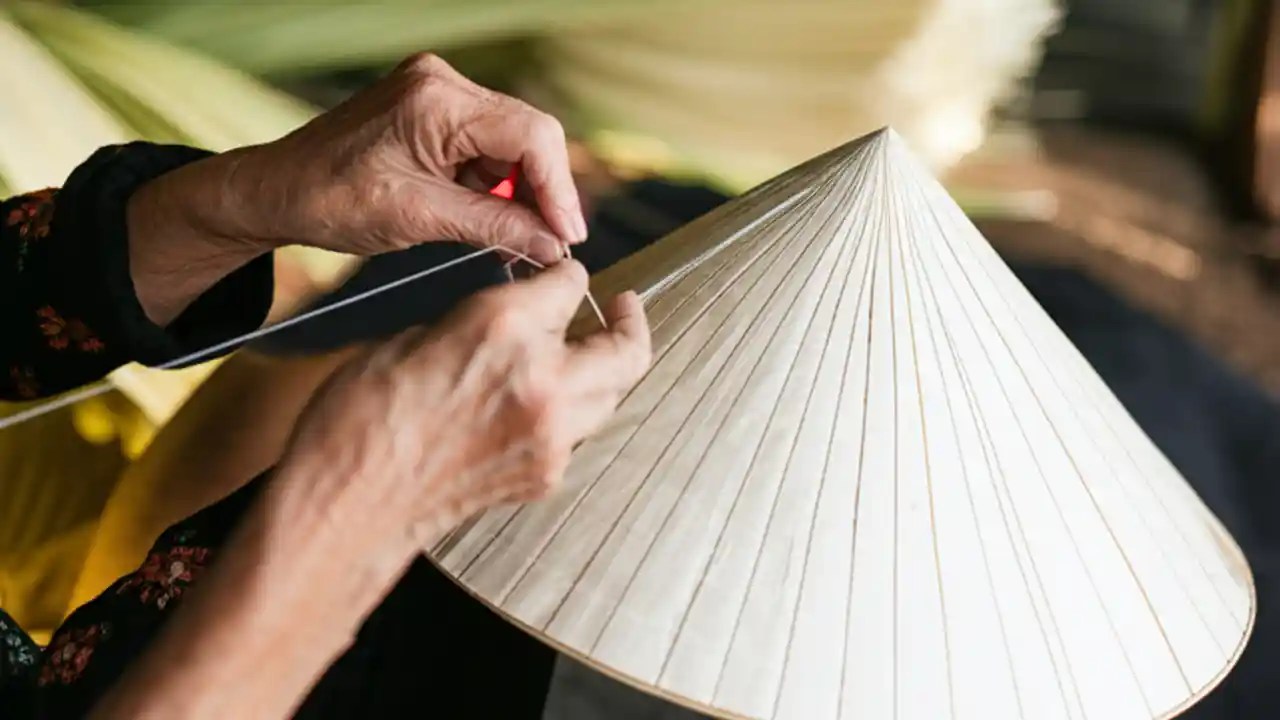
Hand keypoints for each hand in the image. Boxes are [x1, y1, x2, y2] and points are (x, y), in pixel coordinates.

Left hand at [127, 51, 582, 324]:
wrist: (276, 191)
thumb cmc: (329, 199)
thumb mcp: (419, 218)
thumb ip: (494, 226)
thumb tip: (551, 244)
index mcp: (437, 100)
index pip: (531, 135)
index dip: (558, 189)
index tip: (567, 236)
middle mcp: (443, 84)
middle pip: (527, 135)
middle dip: (542, 193)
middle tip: (549, 244)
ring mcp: (438, 94)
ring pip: (511, 145)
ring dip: (517, 194)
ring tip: (514, 241)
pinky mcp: (432, 112)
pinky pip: (484, 148)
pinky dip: (492, 187)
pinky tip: (489, 220)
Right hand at [280, 260, 650, 552]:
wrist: (347, 499)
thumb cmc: (361, 414)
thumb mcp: (418, 334)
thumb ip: (482, 319)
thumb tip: (514, 314)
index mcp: (504, 328)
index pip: (572, 284)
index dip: (567, 276)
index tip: (564, 278)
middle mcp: (543, 380)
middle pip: (625, 347)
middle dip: (629, 322)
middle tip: (623, 308)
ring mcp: (551, 435)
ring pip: (614, 392)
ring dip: (607, 369)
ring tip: (591, 354)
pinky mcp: (546, 474)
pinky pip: (581, 432)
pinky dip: (575, 412)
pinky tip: (547, 403)